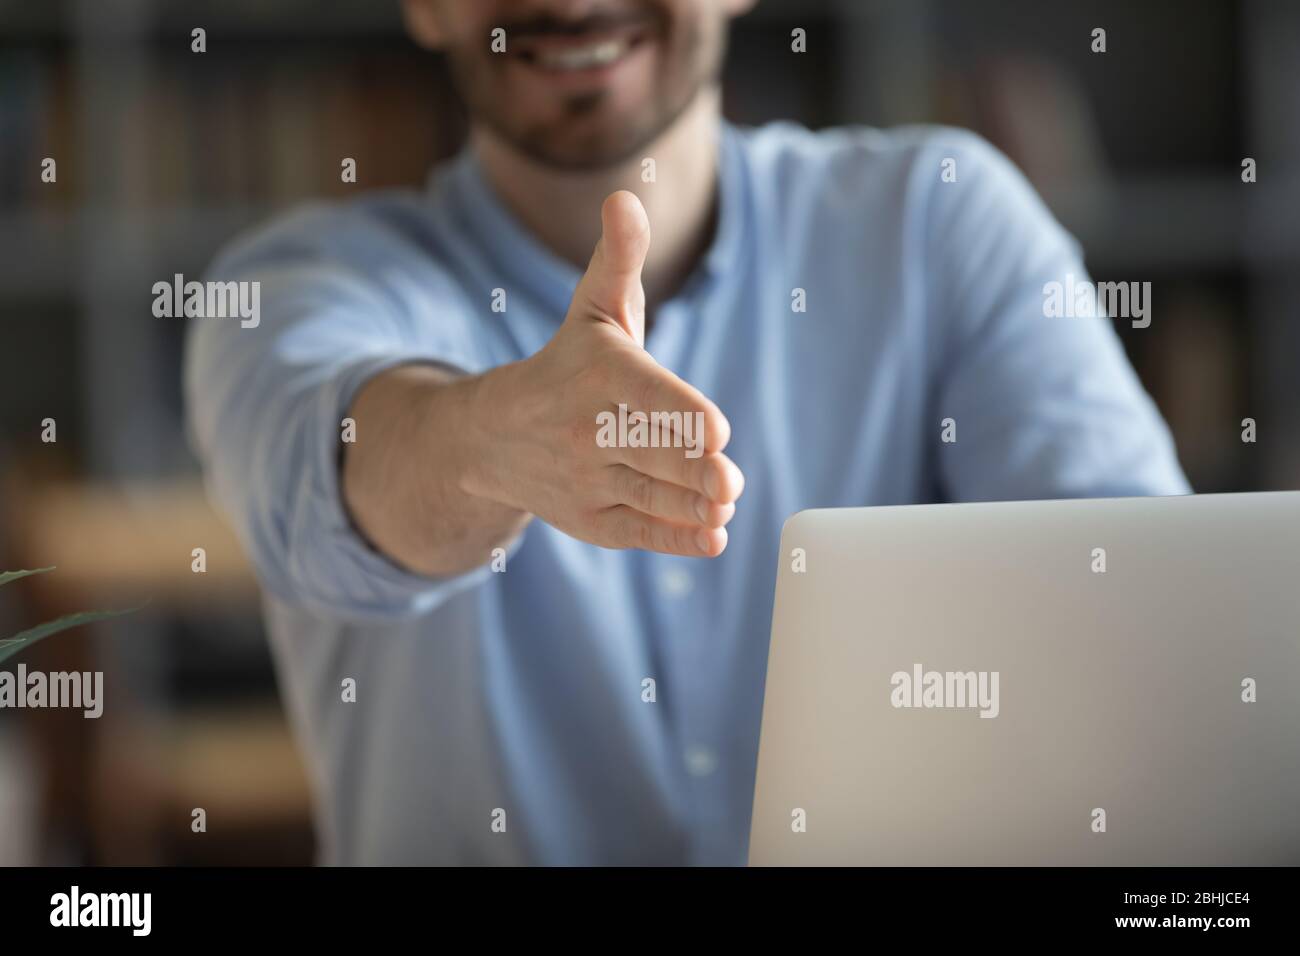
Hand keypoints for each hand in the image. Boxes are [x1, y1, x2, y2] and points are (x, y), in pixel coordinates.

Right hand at [465, 191, 743, 556]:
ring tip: (725, 505)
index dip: (681, 413)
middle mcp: (590, 431)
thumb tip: (626, 197)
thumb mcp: (593, 310)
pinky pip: (639, 531)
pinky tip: (712, 537)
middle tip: (728, 481)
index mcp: (600, 375)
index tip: (715, 431)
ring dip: (691, 504)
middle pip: (653, 452)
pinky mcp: (593, 520)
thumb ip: (619, 259)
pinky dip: (675, 538)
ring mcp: (590, 480)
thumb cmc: (567, 364)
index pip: (646, 395)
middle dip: (693, 469)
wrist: (491, 438)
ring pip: (651, 494)